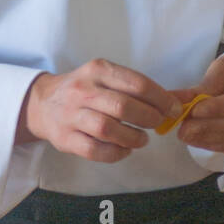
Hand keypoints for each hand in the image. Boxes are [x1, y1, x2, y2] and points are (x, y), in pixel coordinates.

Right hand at [15, 58, 183, 163]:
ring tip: (142, 140)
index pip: (137, 83)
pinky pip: (95, 150)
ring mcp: (71, 115)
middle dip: (148, 118)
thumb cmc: (85, 90)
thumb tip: (180, 100)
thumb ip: (139, 88)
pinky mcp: (65, 138)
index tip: (173, 109)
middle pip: (123, 106)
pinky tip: (124, 150)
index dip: (160, 98)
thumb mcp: (106, 78)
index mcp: (98, 70)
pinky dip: (116, 153)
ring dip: (133, 138)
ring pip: (108, 129)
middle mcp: (83, 90)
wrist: (43, 103)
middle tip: (157, 124)